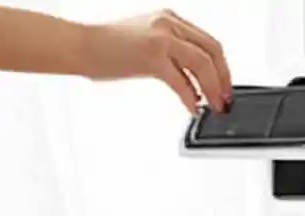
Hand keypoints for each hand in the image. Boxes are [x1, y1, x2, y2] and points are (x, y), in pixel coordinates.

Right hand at [82, 10, 231, 112]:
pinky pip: (182, 81)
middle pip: (213, 51)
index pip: (208, 42)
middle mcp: (169, 23)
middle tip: (225, 99)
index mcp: (169, 19)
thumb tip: (192, 80)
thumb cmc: (106, 47)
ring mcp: (161, 38)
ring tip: (214, 106)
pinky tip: (192, 108)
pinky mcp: (152, 56)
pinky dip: (191, 97)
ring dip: (213, 89)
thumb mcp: (146, 43)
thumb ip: (171, 55)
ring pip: (202, 64)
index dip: (222, 66)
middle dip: (223, 78)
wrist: (79, 45)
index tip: (225, 85)